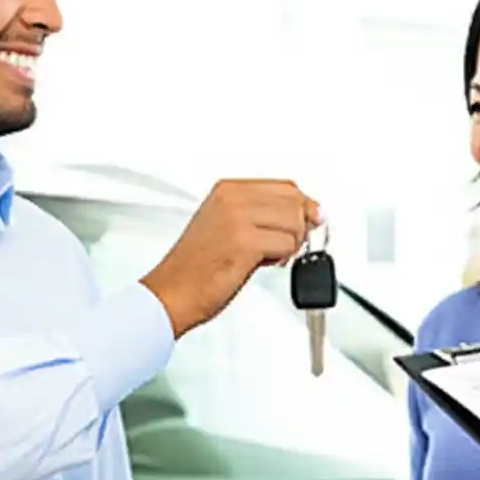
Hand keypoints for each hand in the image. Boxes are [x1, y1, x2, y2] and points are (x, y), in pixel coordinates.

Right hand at [140, 179, 320, 337]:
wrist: (172, 293)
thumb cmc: (197, 266)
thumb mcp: (228, 226)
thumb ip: (263, 214)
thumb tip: (307, 213)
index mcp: (227, 189)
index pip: (285, 186)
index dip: (302, 207)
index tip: (307, 222)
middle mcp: (232, 198)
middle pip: (294, 201)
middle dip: (299, 227)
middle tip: (284, 246)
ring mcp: (237, 218)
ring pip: (294, 222)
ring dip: (291, 244)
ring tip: (270, 255)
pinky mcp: (244, 242)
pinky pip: (287, 244)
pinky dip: (283, 258)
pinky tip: (265, 263)